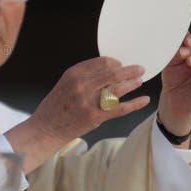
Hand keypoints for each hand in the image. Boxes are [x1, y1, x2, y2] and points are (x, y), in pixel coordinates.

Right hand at [6, 57, 149, 173]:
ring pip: (118, 89)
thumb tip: (108, 70)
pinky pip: (121, 109)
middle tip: (139, 69)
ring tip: (139, 81)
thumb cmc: (56, 105)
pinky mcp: (95, 117)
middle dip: (129, 70)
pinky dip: (135, 103)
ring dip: (132, 83)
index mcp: (73, 74)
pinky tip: (144, 100)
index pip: (102, 62)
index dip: (116, 62)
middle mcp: (81, 86)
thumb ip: (84, 77)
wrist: (46, 128)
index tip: (121, 64)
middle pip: (113, 73)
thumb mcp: (65, 84)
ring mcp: (89, 102)